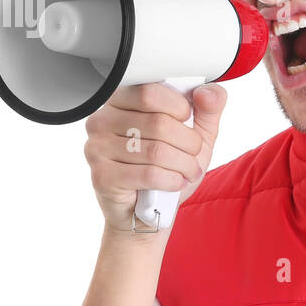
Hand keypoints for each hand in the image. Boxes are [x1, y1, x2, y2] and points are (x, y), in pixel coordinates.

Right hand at [83, 82, 226, 232]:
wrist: (148, 213)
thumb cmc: (167, 168)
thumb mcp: (196, 135)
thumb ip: (207, 109)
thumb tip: (208, 92)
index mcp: (121, 101)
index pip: (149, 92)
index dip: (178, 107)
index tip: (186, 119)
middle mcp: (102, 121)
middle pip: (158, 122)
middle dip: (188, 143)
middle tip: (193, 155)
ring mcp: (97, 149)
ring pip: (156, 150)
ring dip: (184, 165)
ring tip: (188, 171)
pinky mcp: (102, 176)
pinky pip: (149, 174)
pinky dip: (172, 180)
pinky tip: (175, 182)